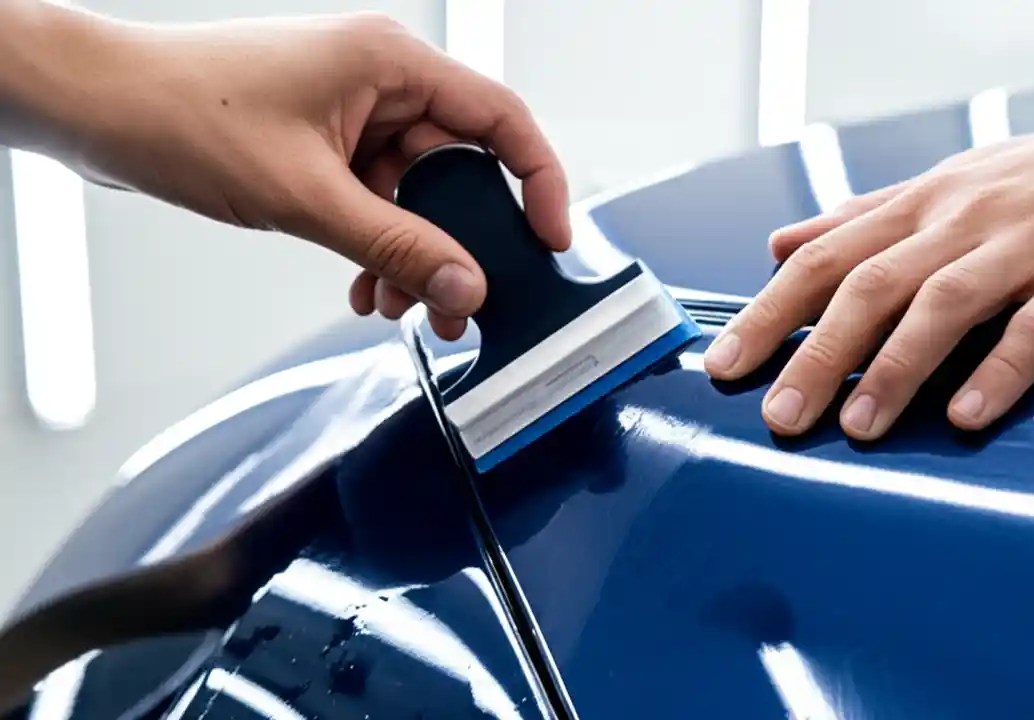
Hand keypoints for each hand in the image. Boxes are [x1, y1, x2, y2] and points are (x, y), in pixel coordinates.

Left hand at [66, 11, 569, 336]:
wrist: (101, 109)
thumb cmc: (184, 115)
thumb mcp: (307, 195)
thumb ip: (397, 246)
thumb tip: (464, 286)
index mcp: (391, 64)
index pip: (500, 119)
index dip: (538, 181)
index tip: (548, 239)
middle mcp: (380, 81)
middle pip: (459, 165)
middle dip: (462, 239)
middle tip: (464, 298)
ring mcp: (352, 112)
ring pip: (416, 192)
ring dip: (414, 251)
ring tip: (406, 304)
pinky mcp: (325, 142)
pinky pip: (377, 199)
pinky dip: (379, 244)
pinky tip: (366, 284)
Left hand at [704, 60, 1033, 439]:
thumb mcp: (948, 183)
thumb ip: (861, 218)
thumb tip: (781, 243)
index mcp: (923, 205)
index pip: (826, 258)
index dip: (769, 313)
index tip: (725, 366)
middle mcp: (962, 221)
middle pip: (870, 285)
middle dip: (816, 353)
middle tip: (779, 416)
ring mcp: (1027, 245)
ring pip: (945, 303)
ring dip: (896, 367)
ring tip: (858, 427)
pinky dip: (1000, 368)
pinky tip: (967, 415)